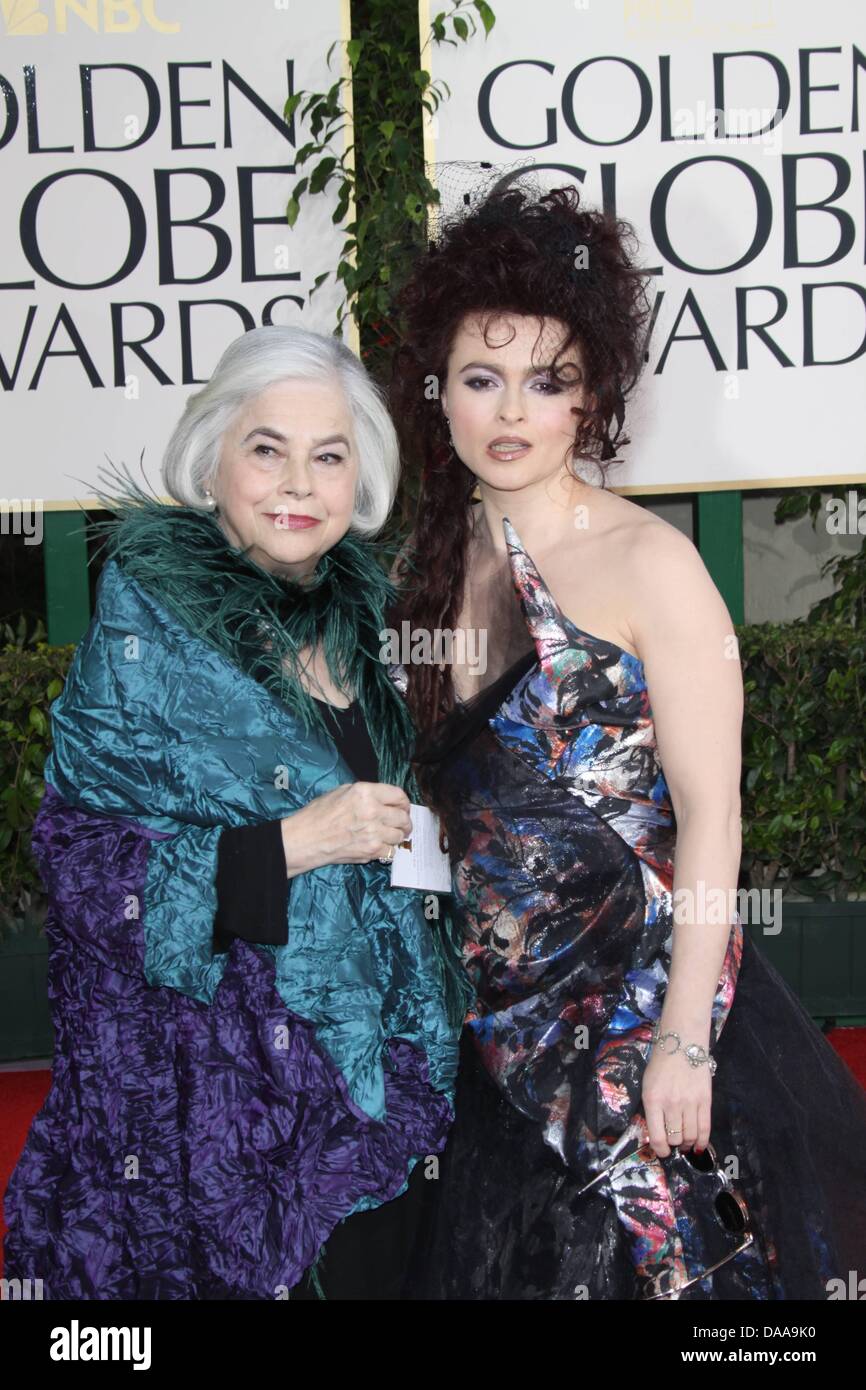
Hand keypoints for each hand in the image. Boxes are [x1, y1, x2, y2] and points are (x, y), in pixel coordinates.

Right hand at [280, 782, 411, 876]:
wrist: (306, 839)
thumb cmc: (319, 814)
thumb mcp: (342, 791)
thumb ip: (367, 793)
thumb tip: (385, 800)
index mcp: (366, 792)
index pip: (398, 795)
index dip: (404, 803)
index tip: (403, 808)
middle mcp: (373, 811)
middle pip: (403, 817)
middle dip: (404, 821)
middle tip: (401, 825)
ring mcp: (374, 833)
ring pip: (399, 835)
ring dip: (396, 836)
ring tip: (390, 836)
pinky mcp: (371, 851)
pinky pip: (391, 851)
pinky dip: (388, 850)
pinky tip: (380, 846)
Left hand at [641, 1036, 712, 1159]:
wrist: (682, 1044)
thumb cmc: (660, 1065)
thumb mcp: (647, 1087)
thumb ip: (651, 1110)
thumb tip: (658, 1133)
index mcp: (653, 1101)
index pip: (658, 1137)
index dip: (660, 1151)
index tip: (662, 1151)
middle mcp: (672, 1104)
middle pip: (675, 1139)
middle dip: (674, 1145)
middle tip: (674, 1143)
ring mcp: (690, 1103)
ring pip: (691, 1136)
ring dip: (687, 1144)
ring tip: (685, 1143)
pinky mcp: (706, 1101)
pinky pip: (706, 1128)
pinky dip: (703, 1141)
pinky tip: (699, 1146)